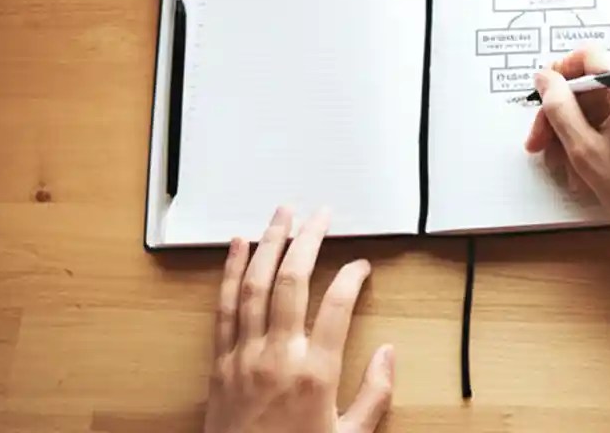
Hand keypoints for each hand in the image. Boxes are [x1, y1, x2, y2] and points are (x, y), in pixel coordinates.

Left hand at [203, 207, 393, 432]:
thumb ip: (375, 395)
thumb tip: (390, 353)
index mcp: (315, 373)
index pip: (338, 306)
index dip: (352, 277)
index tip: (361, 265)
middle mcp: (278, 355)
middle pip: (293, 281)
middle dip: (308, 240)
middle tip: (321, 214)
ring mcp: (244, 356)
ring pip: (256, 285)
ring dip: (270, 244)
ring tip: (281, 214)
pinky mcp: (220, 363)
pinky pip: (225, 307)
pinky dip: (231, 272)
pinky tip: (238, 247)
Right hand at [524, 49, 609, 248]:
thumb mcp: (584, 150)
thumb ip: (559, 108)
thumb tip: (545, 78)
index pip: (589, 56)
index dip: (560, 73)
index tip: (544, 95)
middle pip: (598, 81)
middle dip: (567, 109)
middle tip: (544, 139)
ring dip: (583, 120)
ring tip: (566, 154)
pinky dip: (608, 123)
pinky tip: (593, 150)